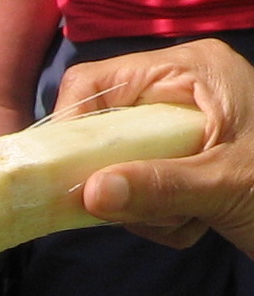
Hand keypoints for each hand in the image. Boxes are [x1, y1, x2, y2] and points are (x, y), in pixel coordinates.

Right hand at [54, 38, 253, 256]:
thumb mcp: (227, 188)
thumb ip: (158, 187)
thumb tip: (88, 193)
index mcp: (191, 71)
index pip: (97, 81)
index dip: (71, 122)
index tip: (68, 172)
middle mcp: (180, 88)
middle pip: (102, 125)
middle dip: (113, 176)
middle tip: (130, 211)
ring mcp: (182, 124)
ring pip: (117, 162)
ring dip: (140, 205)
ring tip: (184, 222)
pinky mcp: (184, 156)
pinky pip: (140, 182)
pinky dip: (157, 213)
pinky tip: (194, 224)